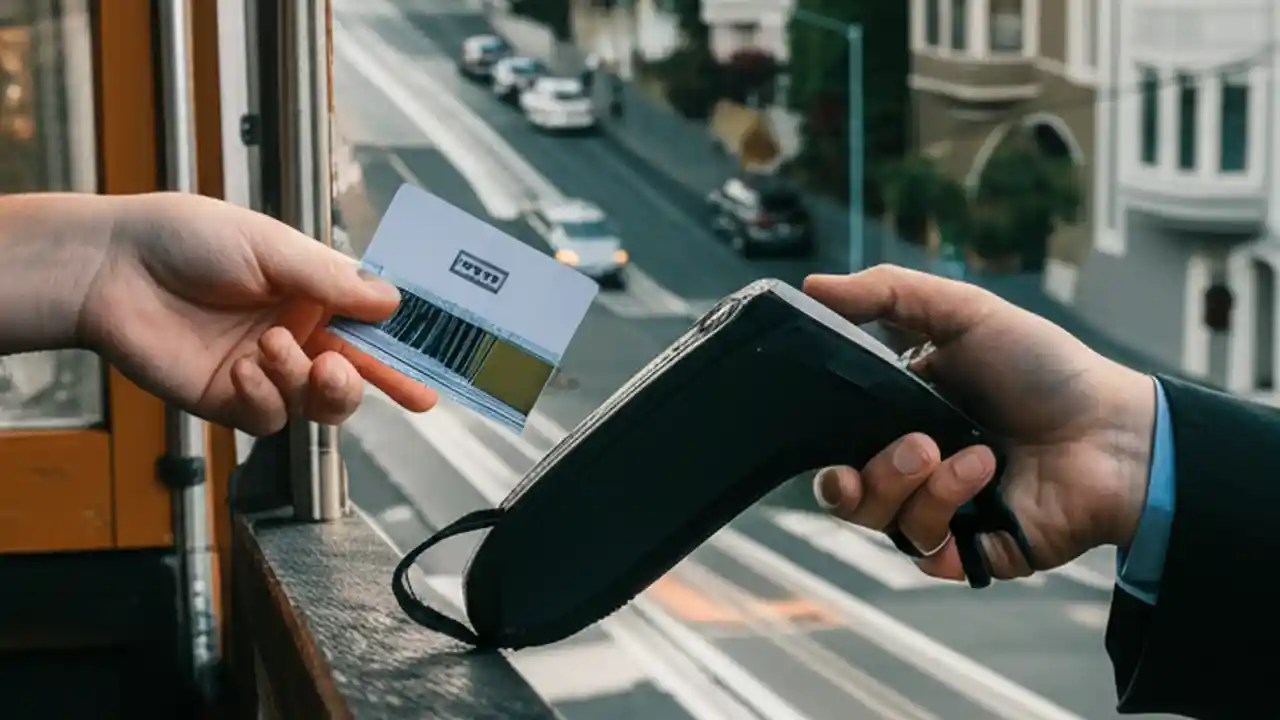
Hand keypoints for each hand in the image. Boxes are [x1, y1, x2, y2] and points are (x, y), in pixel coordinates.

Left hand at [79, 192, 435, 433]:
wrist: (110, 268)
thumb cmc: (183, 238)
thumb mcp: (271, 246)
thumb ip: (332, 280)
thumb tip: (391, 302)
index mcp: (313, 291)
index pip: (375, 324)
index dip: (408, 346)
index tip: (437, 365)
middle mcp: (296, 333)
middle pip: (357, 376)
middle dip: (372, 382)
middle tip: (363, 375)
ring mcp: (265, 370)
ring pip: (320, 404)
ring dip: (312, 383)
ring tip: (282, 351)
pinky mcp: (230, 399)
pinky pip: (271, 419)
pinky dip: (267, 397)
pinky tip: (246, 368)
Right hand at [803, 265, 1155, 581]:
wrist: (1114, 431)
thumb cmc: (1046, 369)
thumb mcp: (964, 311)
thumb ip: (886, 294)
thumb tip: (810, 286)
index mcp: (900, 416)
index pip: (833, 439)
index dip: (815, 438)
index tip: (815, 423)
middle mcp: (912, 468)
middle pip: (844, 490)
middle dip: (861, 474)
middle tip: (913, 446)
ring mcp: (938, 511)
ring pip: (878, 519)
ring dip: (912, 482)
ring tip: (967, 452)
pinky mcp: (965, 551)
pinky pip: (920, 546)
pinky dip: (945, 505)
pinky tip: (984, 473)